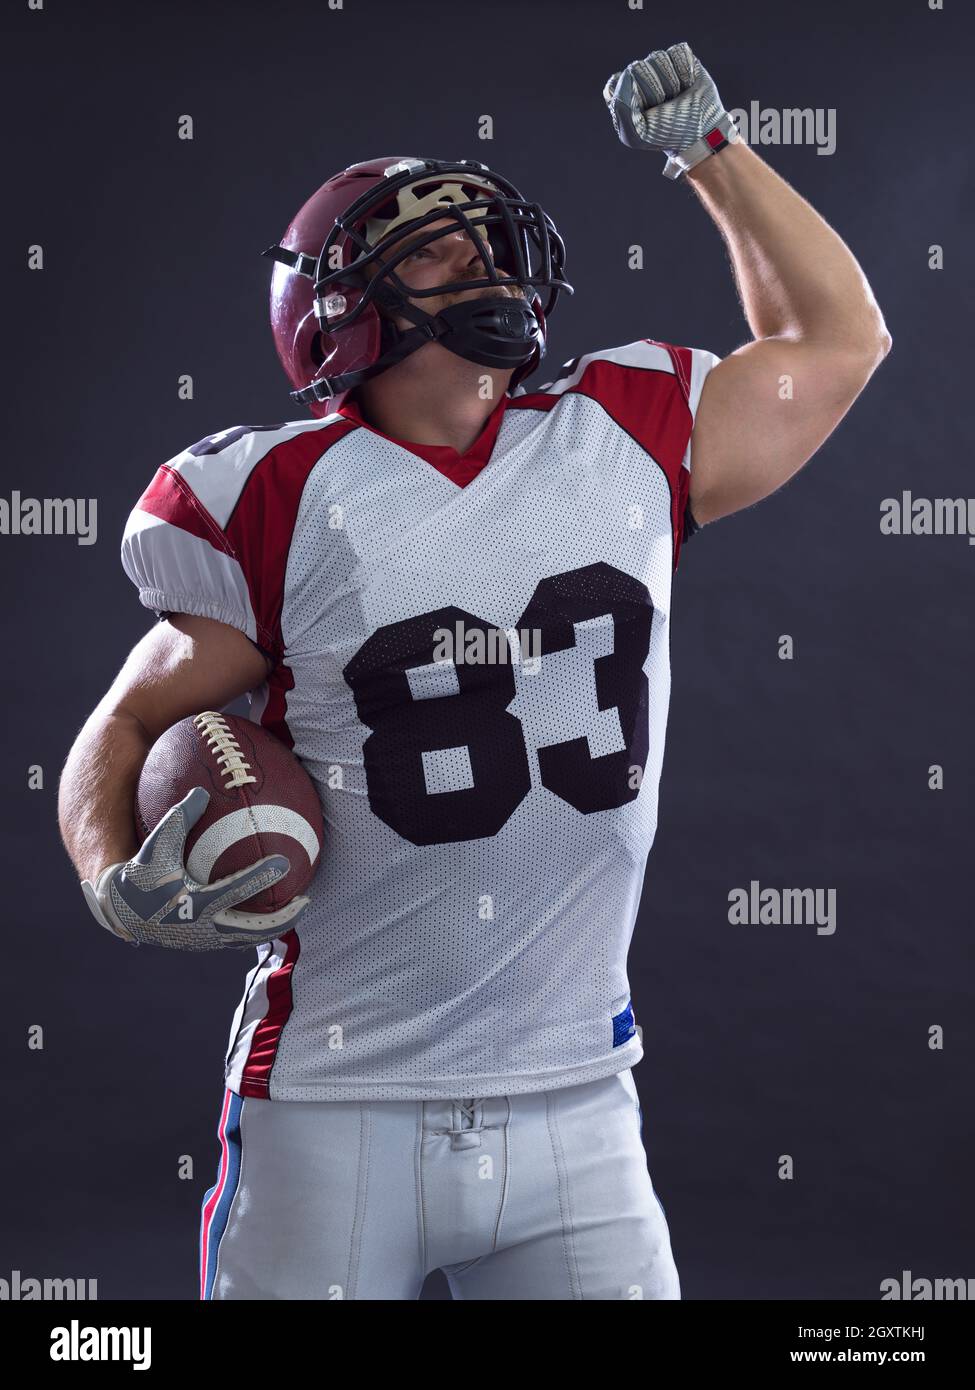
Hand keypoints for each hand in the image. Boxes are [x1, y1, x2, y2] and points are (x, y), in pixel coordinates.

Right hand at [81, 787, 308, 951]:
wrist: (122, 913)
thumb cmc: (141, 874)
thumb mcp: (156, 845)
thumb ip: (179, 818)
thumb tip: (202, 790)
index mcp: (193, 905)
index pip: (235, 890)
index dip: (261, 876)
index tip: (285, 862)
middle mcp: (204, 929)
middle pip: (254, 929)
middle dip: (283, 917)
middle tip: (306, 899)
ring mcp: (207, 941)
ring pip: (250, 937)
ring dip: (276, 925)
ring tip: (298, 907)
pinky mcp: (206, 944)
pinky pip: (239, 937)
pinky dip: (258, 926)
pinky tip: (272, 910)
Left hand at [602, 41, 737, 177]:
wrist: (700, 132)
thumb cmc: (666, 134)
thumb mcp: (637, 136)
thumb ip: (621, 111)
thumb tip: (627, 74)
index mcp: (621, 95)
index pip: (616, 83)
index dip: (632, 98)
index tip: (643, 114)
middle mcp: (637, 77)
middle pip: (637, 68)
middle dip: (654, 91)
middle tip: (664, 106)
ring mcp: (657, 66)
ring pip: (658, 58)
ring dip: (671, 83)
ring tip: (676, 96)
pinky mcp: (677, 58)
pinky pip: (677, 52)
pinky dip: (685, 72)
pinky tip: (687, 84)